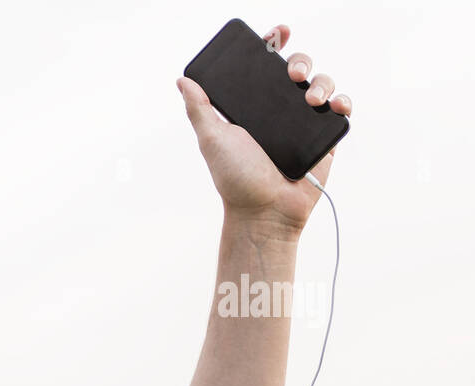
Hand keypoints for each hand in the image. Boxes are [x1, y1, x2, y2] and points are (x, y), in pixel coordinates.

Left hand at [176, 23, 352, 234]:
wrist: (264, 212)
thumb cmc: (235, 180)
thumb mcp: (213, 140)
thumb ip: (199, 110)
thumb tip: (183, 80)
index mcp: (254, 107)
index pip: (265, 67)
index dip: (274, 45)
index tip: (279, 33)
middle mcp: (280, 111)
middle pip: (298, 69)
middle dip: (300, 61)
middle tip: (292, 74)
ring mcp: (304, 124)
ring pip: (322, 84)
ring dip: (321, 82)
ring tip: (310, 100)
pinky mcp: (325, 139)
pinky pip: (340, 111)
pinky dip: (342, 102)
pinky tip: (335, 106)